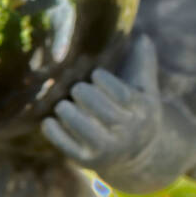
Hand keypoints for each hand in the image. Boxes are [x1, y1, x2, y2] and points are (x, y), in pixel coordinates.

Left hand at [41, 34, 162, 177]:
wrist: (139, 155)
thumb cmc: (137, 111)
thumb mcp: (146, 90)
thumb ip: (144, 63)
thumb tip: (143, 36)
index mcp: (140, 110)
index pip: (120, 93)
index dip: (103, 80)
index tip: (96, 75)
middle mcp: (125, 131)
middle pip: (98, 107)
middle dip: (83, 93)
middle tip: (77, 89)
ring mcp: (106, 148)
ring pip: (80, 125)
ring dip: (67, 110)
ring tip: (64, 103)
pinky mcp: (88, 160)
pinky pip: (65, 145)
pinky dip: (54, 131)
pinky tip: (49, 120)